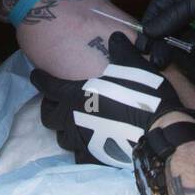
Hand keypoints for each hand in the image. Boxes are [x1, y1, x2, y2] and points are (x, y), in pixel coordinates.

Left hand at [29, 32, 194, 167]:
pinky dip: (81, 150)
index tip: (35, 76)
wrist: (159, 131)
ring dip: (64, 129)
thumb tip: (113, 36)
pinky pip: (80, 156)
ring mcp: (82, 141)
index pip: (48, 86)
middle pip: (49, 115)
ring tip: (72, 124)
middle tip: (56, 101)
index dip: (41, 79)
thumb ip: (120, 50)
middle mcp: (73, 119)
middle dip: (50, 106)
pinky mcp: (94, 158)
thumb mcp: (134, 65)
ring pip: (62, 137)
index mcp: (77, 95)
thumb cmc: (143, 95)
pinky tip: (88, 146)